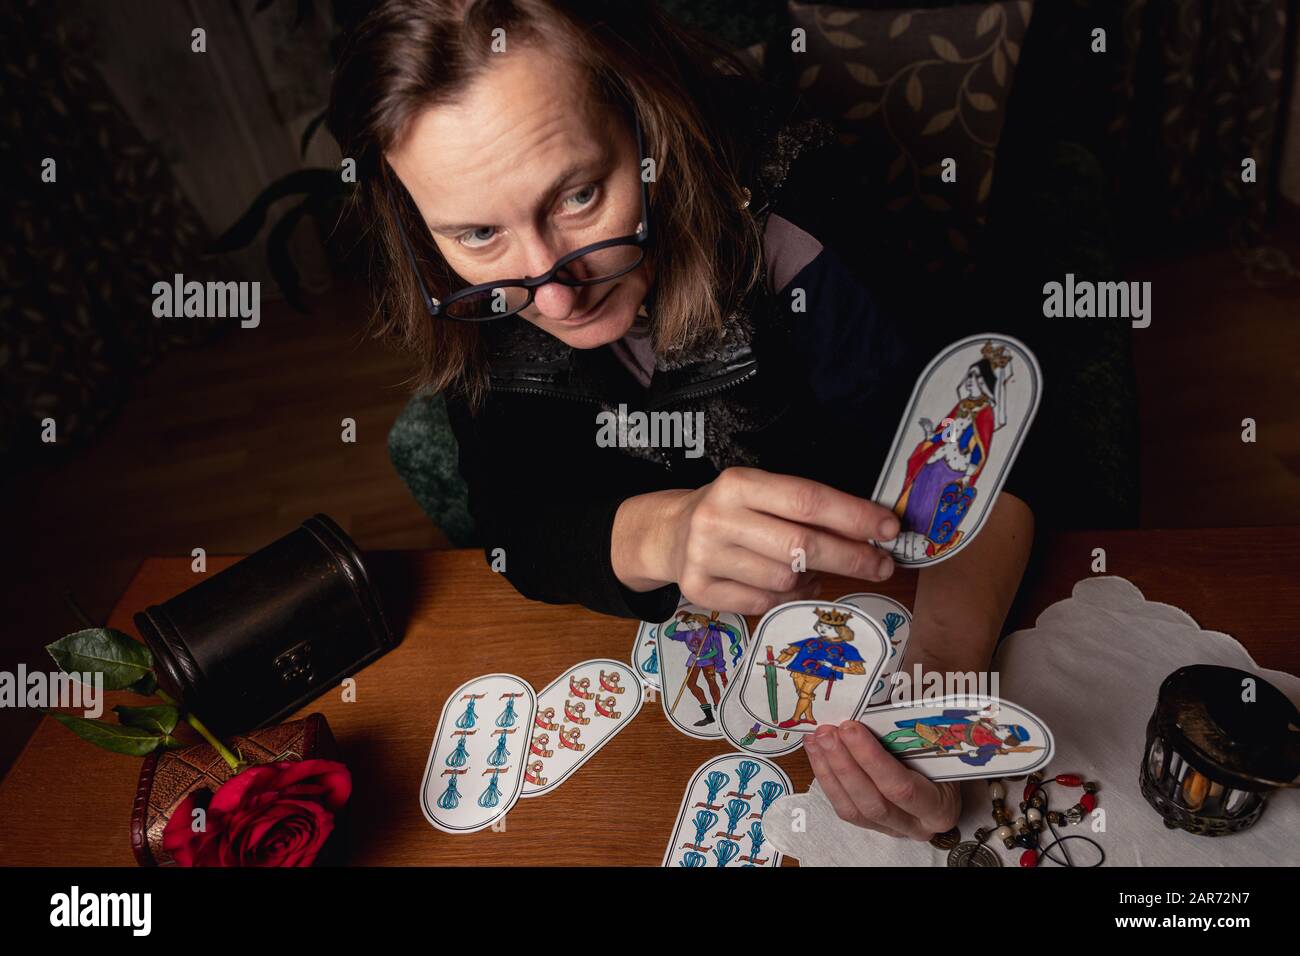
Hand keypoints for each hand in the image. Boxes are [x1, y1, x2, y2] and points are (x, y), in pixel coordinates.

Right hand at [657, 467, 898, 614]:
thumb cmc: (730, 511)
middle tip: (882, 565)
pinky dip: (789, 597)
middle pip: (800, 545)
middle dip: (851, 557)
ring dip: (814, 579)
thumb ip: (806, 508)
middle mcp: (717, 518)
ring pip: (785, 579)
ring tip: (818, 571)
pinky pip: (764, 603)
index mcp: (738, 484)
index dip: (853, 516)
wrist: (667, 533)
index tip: (888, 528)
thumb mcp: (760, 493)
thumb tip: (871, 530)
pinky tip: (794, 585)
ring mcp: (704, 557)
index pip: (806, 500)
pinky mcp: (699, 590)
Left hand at [804, 720, 960, 840]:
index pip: (902, 788)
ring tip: (817, 739)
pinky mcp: (870, 823)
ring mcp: (891, 828)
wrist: (947, 773)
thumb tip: (885, 695)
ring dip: (829, 771)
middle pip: (873, 801)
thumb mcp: (938, 742)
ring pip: (853, 809)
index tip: (851, 728)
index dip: (872, 759)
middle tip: (827, 732)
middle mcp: (916, 825)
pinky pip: (844, 807)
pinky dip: (827, 779)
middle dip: (844, 765)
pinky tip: (817, 753)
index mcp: (940, 807)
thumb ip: (917, 728)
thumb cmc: (944, 755)